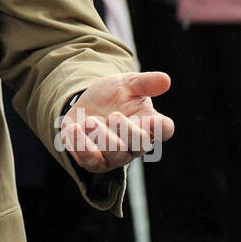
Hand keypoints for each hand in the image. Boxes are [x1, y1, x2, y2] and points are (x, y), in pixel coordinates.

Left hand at [57, 70, 173, 173]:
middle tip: (113, 115)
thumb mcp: (127, 83)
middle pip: (139, 145)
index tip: (153, 119)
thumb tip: (166, 80)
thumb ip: (145, 82)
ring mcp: (115, 155)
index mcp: (149, 123)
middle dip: (127, 132)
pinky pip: (90, 161)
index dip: (161, 127)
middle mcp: (135, 144)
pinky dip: (81, 147)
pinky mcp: (94, 160)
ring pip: (115, 155)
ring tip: (89, 121)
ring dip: (102, 139)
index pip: (164, 129)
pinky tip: (74, 129)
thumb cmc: (113, 96)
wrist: (86, 104)